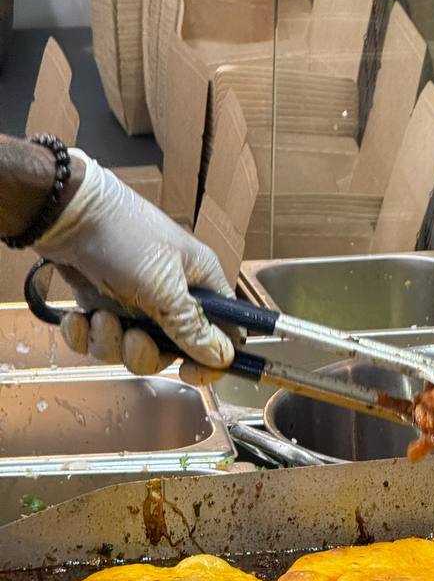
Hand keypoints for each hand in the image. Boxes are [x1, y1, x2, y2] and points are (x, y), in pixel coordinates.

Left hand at [36, 150, 237, 381]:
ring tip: (99, 316)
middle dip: (145, 352)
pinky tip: (79, 317)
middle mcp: (171, 294)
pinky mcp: (103, 301)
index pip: (223, 332)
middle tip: (132, 336)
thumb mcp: (165, 288)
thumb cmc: (123, 236)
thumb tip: (224, 356)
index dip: (211, 358)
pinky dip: (86, 334)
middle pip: (171, 350)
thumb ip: (194, 328)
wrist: (63, 211)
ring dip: (111, 341)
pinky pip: (100, 338)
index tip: (189, 370)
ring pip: (131, 348)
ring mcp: (135, 300)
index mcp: (200, 283)